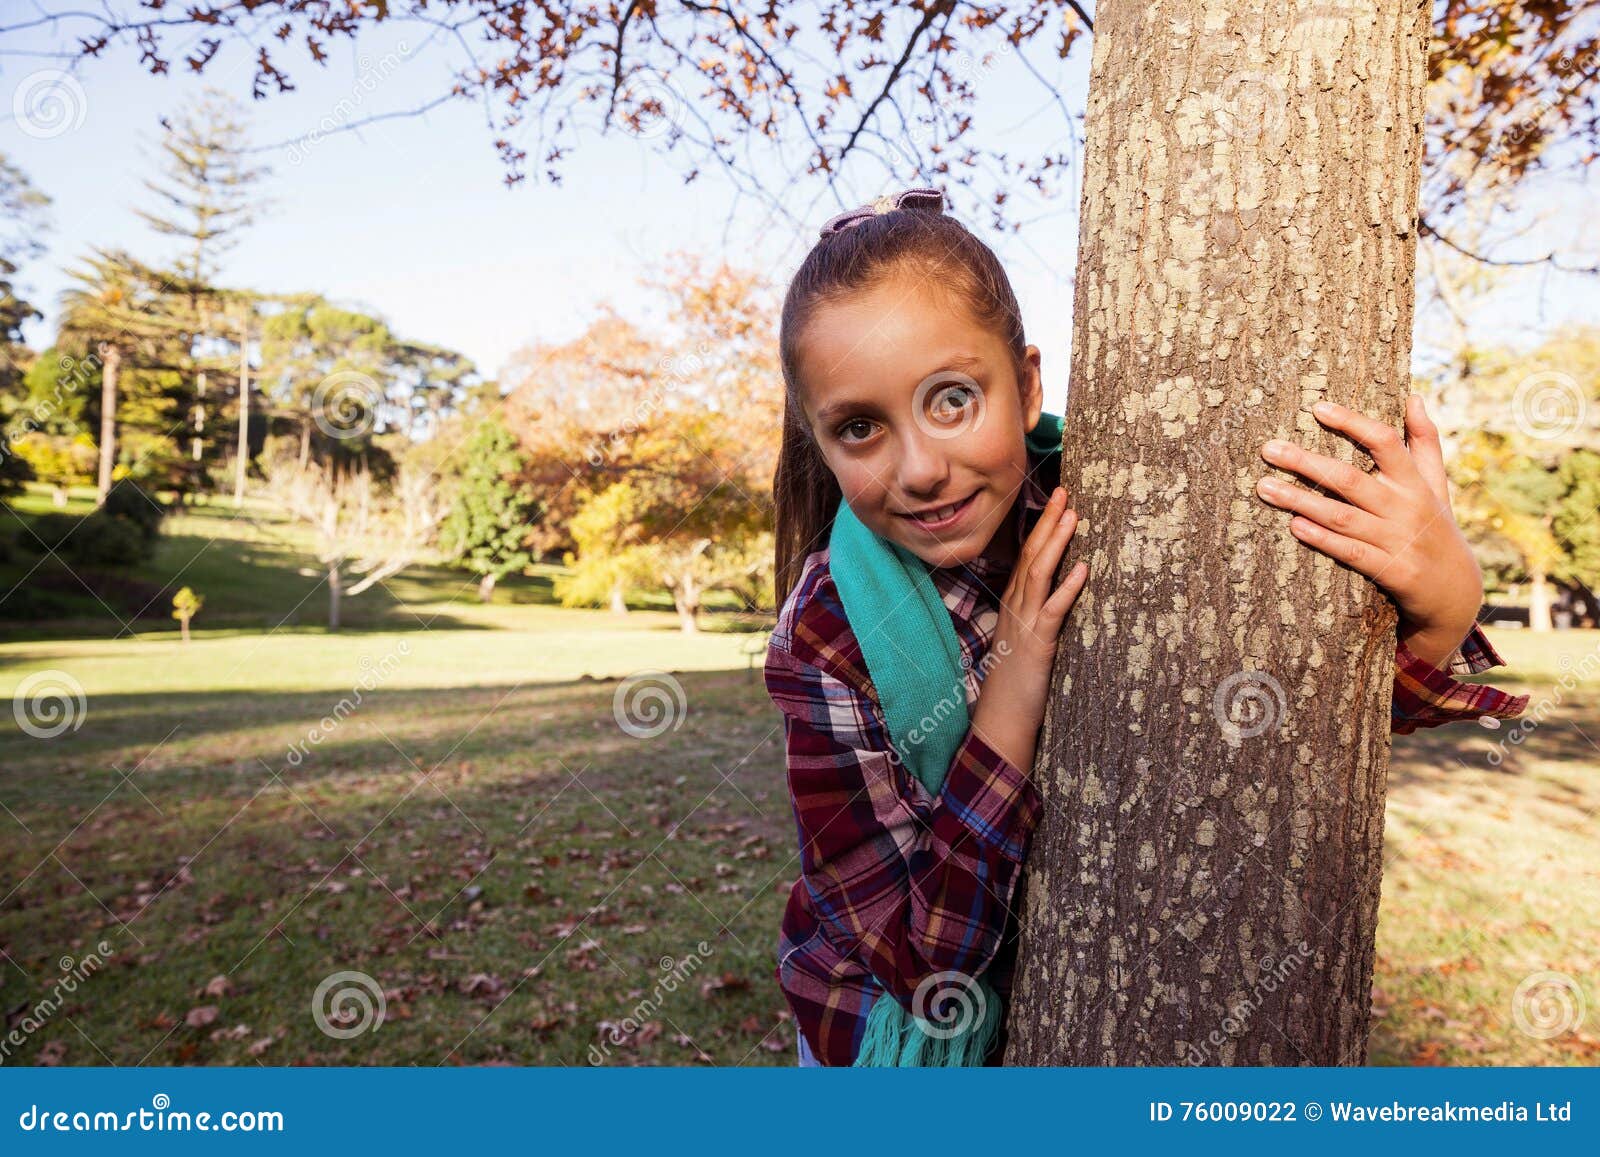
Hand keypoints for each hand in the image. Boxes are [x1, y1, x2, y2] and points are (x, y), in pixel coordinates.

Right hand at [970, 486, 1088, 771]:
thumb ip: (1035, 621)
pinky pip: (1052, 610)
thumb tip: (1054, 602)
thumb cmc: (1015, 688)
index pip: (1025, 559)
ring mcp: (1023, 624)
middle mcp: (1014, 609)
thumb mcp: (1024, 646)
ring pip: (1038, 573)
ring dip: (1057, 542)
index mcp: (1012, 607)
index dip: (1040, 529)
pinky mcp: (1036, 645)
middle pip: (1030, 556)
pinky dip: (1067, 587)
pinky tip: (1082, 568)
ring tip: (1074, 514)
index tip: (1055, 502)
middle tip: (1065, 491)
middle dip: (1049, 522)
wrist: (1000, 721)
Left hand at [1255, 394, 1482, 670]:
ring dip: (1301, 501)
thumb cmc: (1435, 527)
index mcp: (1415, 482)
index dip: (1353, 423)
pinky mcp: (1391, 572)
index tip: (1317, 407)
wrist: (1456, 591)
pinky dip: (1323, 539)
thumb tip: (1414, 396)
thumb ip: (1424, 442)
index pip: (1385, 442)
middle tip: (1268, 449)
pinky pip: (1350, 553)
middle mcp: (1406, 507)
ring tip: (1264, 487)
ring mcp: (1398, 540)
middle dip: (1306, 462)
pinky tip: (1294, 525)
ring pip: (1342, 516)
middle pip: (1350, 479)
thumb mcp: (1436, 484)